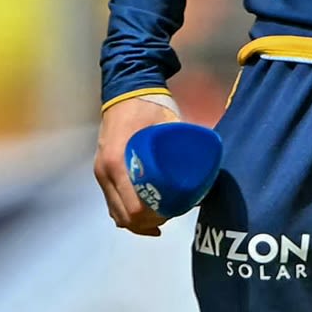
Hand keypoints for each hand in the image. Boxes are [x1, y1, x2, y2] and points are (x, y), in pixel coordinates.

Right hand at [94, 95, 179, 234]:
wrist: (126, 90)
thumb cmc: (149, 106)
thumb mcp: (170, 125)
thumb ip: (185, 147)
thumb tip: (210, 172)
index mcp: (118, 163)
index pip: (134, 207)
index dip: (154, 217)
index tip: (174, 212)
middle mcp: (105, 172)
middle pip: (124, 215)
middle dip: (148, 222)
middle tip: (171, 216)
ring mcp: (101, 173)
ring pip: (116, 212)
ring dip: (138, 221)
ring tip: (161, 218)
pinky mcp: (102, 172)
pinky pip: (112, 202)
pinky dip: (126, 213)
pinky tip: (144, 217)